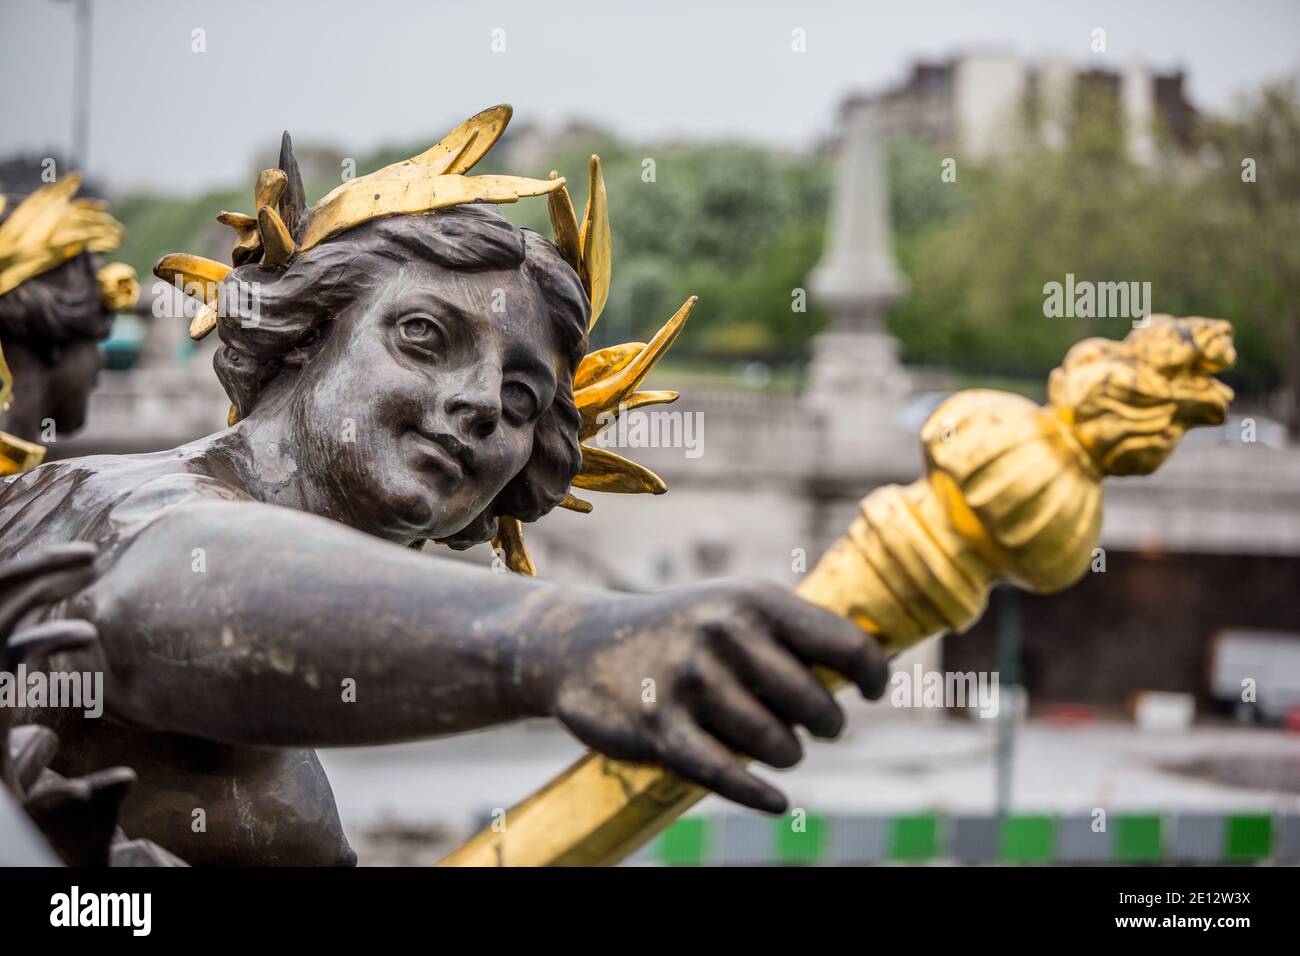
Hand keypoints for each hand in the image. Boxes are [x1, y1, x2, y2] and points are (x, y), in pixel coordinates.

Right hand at [540, 579, 887, 812]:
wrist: (583, 645)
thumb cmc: (683, 631)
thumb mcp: (736, 608)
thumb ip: (797, 633)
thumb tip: (874, 668)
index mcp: (755, 601)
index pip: (847, 645)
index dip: (872, 676)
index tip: (869, 693)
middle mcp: (725, 632)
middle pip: (817, 706)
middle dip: (823, 726)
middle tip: (813, 728)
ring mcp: (690, 680)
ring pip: (778, 747)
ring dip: (785, 756)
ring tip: (774, 746)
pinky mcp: (659, 727)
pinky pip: (729, 776)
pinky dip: (759, 795)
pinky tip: (775, 802)